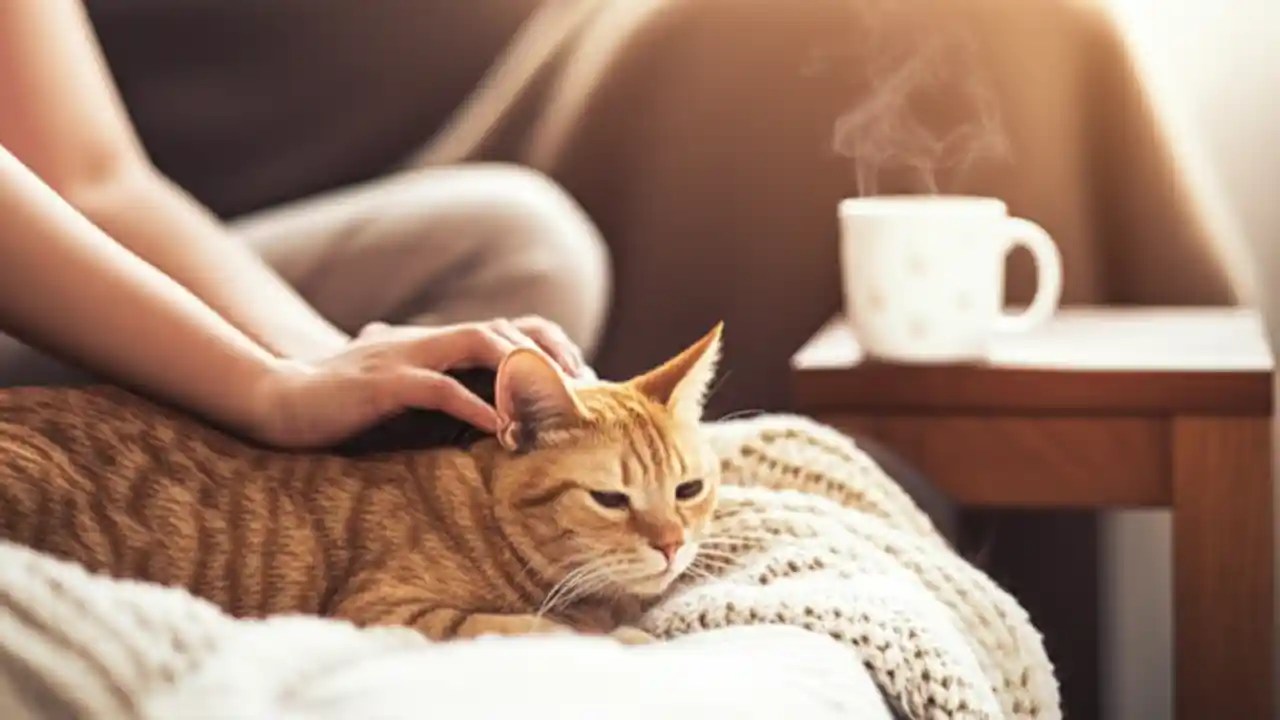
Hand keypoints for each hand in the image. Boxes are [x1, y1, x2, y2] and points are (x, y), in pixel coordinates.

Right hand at [249, 317, 592, 448]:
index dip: (549, 347)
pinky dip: (475, 407)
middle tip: (580, 399)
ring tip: (549, 407)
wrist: (279, 401)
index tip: (581, 383)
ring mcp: (405, 357)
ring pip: (479, 344)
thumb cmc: (345, 406)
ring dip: (519, 374)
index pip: (507, 328)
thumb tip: (493, 422)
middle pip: (504, 331)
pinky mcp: (383, 383)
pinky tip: (500, 431)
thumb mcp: (404, 397)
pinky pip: (439, 387)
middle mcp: (427, 340)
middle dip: (548, 361)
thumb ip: (443, 394)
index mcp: (436, 344)